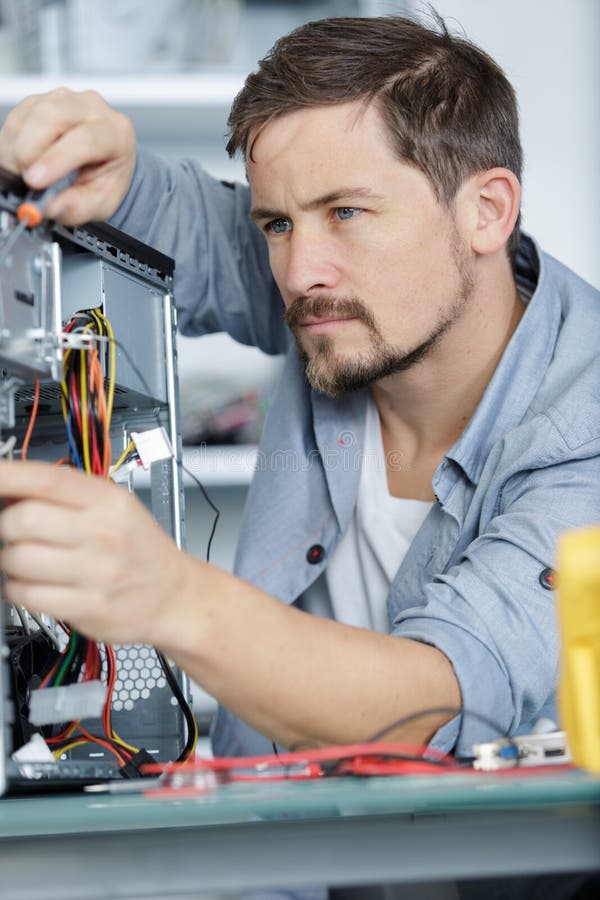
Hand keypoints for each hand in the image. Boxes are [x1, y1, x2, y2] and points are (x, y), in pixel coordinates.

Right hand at [0, 88, 135, 224]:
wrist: (104, 161)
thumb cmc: (106, 177)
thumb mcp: (102, 203)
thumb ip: (79, 208)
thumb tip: (51, 207)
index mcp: (115, 133)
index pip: (86, 140)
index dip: (56, 160)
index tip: (35, 181)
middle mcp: (91, 109)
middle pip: (52, 115)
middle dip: (30, 149)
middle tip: (25, 178)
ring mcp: (64, 100)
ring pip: (31, 113)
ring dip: (18, 148)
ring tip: (23, 174)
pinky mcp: (41, 101)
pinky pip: (18, 117)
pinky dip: (11, 143)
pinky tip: (20, 162)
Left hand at [0, 460, 191, 645]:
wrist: (174, 596)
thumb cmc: (139, 549)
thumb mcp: (114, 507)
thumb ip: (65, 495)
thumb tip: (8, 490)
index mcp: (109, 501)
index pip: (47, 479)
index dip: (7, 476)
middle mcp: (104, 534)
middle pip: (23, 520)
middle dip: (5, 526)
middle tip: (14, 531)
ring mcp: (96, 573)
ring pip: (17, 560)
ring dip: (9, 560)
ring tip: (26, 560)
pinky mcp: (87, 607)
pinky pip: (26, 595)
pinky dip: (18, 589)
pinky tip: (34, 583)